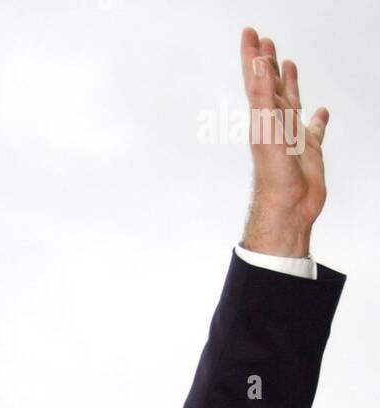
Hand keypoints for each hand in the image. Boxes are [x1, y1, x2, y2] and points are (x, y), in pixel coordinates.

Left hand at [239, 27, 328, 256]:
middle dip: (268, 62)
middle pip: (271, 86)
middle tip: (265, 41)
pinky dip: (319, 120)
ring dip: (289, 83)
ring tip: (288, 64)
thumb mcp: (267, 128)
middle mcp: (276, 123)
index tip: (249, 34)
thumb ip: (262, 95)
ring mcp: (293, 136)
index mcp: (263, 117)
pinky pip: (315, 130)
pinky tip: (321, 112)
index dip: (252, 55)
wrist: (287, 208)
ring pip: (291, 102)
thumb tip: (258, 62)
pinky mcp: (309, 151)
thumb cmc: (274, 175)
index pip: (256, 78)